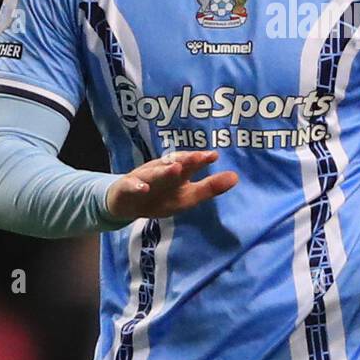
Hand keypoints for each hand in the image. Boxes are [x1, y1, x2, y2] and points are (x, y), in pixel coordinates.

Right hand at [104, 150, 238, 220]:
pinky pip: (131, 187)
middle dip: (185, 160)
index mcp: (177, 173)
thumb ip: (209, 187)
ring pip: (154, 174)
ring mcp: (143, 179)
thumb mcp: (186, 196)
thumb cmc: (160, 196)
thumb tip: (236, 177)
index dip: (200, 160)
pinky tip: (143, 188)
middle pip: (173, 165)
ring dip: (164, 171)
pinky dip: (136, 186)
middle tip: (198, 157)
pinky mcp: (127, 189)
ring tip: (175, 168)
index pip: (190, 164)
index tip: (213, 156)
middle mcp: (161, 172)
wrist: (124, 202)